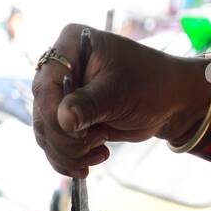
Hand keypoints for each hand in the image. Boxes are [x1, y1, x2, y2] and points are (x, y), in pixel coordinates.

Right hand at [32, 26, 210, 175]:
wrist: (168, 102)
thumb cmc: (150, 83)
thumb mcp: (120, 91)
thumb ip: (89, 104)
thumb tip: (63, 120)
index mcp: (70, 45)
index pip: (45, 84)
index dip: (54, 113)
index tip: (78, 131)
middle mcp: (60, 69)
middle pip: (43, 114)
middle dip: (67, 140)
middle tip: (98, 142)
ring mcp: (61, 97)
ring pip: (46, 135)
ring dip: (70, 154)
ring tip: (101, 152)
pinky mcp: (67, 121)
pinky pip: (54, 147)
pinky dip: (68, 161)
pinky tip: (88, 165)